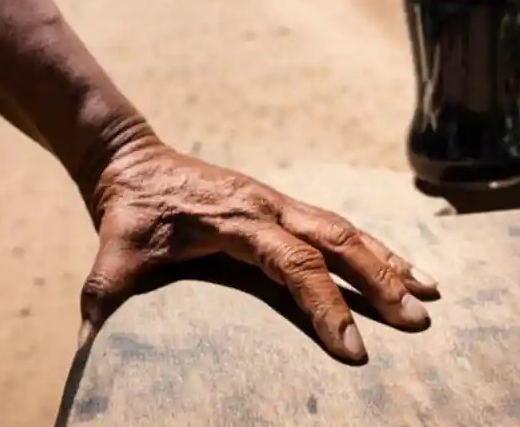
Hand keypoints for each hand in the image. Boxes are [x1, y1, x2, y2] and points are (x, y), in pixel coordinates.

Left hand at [78, 142, 439, 362]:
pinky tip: (405, 266)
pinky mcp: (283, 206)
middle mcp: (268, 207)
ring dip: (389, 261)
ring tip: (432, 294)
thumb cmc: (125, 215)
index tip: (354, 350)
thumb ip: (106, 304)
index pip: (293, 265)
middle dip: (381, 283)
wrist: (130, 161)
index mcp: (236, 220)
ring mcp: (280, 202)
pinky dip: (376, 246)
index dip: (326, 306)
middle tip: (418, 323)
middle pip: (338, 241)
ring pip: (347, 229)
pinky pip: (339, 225)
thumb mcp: (112, 259)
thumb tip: (87, 359)